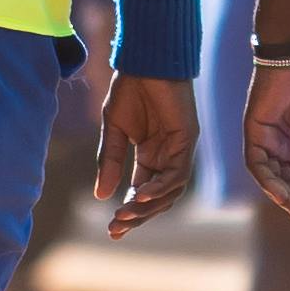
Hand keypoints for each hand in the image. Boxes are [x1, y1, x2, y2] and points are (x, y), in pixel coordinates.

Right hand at [95, 72, 197, 237]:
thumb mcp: (113, 129)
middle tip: (116, 228)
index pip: (142, 192)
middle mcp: (167, 157)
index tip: (112, 229)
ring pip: (170, 190)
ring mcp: (180, 149)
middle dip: (138, 216)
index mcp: (151, 156)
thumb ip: (110, 160)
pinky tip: (141, 196)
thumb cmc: (130, 89)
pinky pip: (178, 173)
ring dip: (148, 205)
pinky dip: (160, 187)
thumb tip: (101, 195)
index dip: (129, 212)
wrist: (145, 60)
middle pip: (158, 198)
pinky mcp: (187, 139)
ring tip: (126, 214)